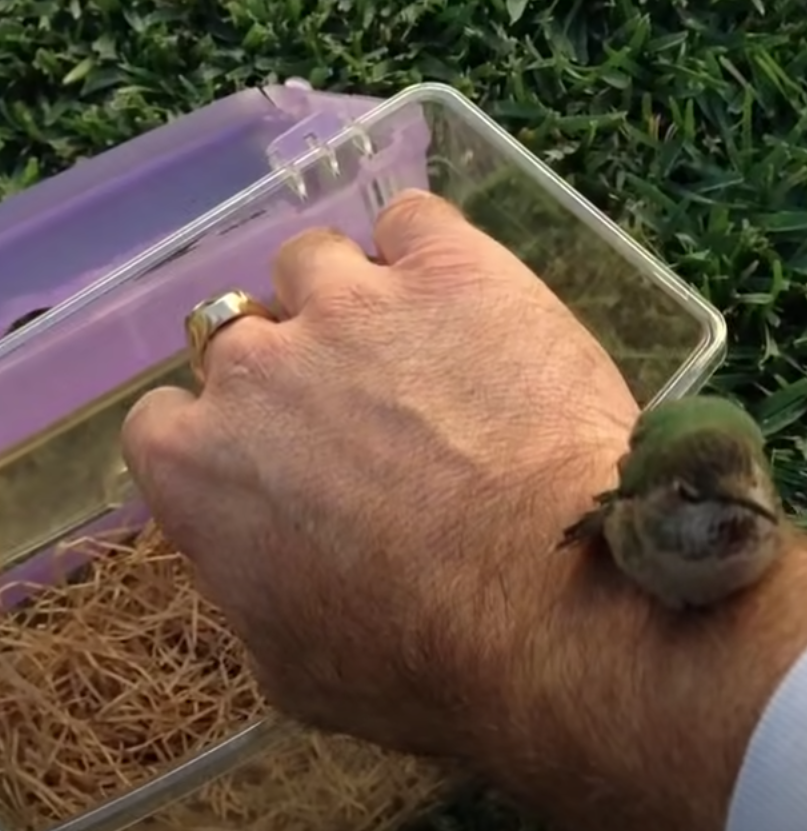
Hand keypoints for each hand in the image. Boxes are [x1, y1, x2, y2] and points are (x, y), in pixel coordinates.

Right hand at [120, 189, 638, 756]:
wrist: (553, 604)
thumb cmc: (422, 659)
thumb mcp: (296, 667)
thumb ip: (251, 587)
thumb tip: (258, 557)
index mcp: (199, 462)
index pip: (169, 421)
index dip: (225, 440)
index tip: (276, 462)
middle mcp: (258, 364)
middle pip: (243, 333)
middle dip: (289, 369)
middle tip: (361, 412)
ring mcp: (355, 304)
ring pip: (317, 262)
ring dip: (350, 298)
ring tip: (417, 345)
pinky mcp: (452, 267)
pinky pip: (414, 222)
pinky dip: (428, 251)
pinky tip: (462, 292)